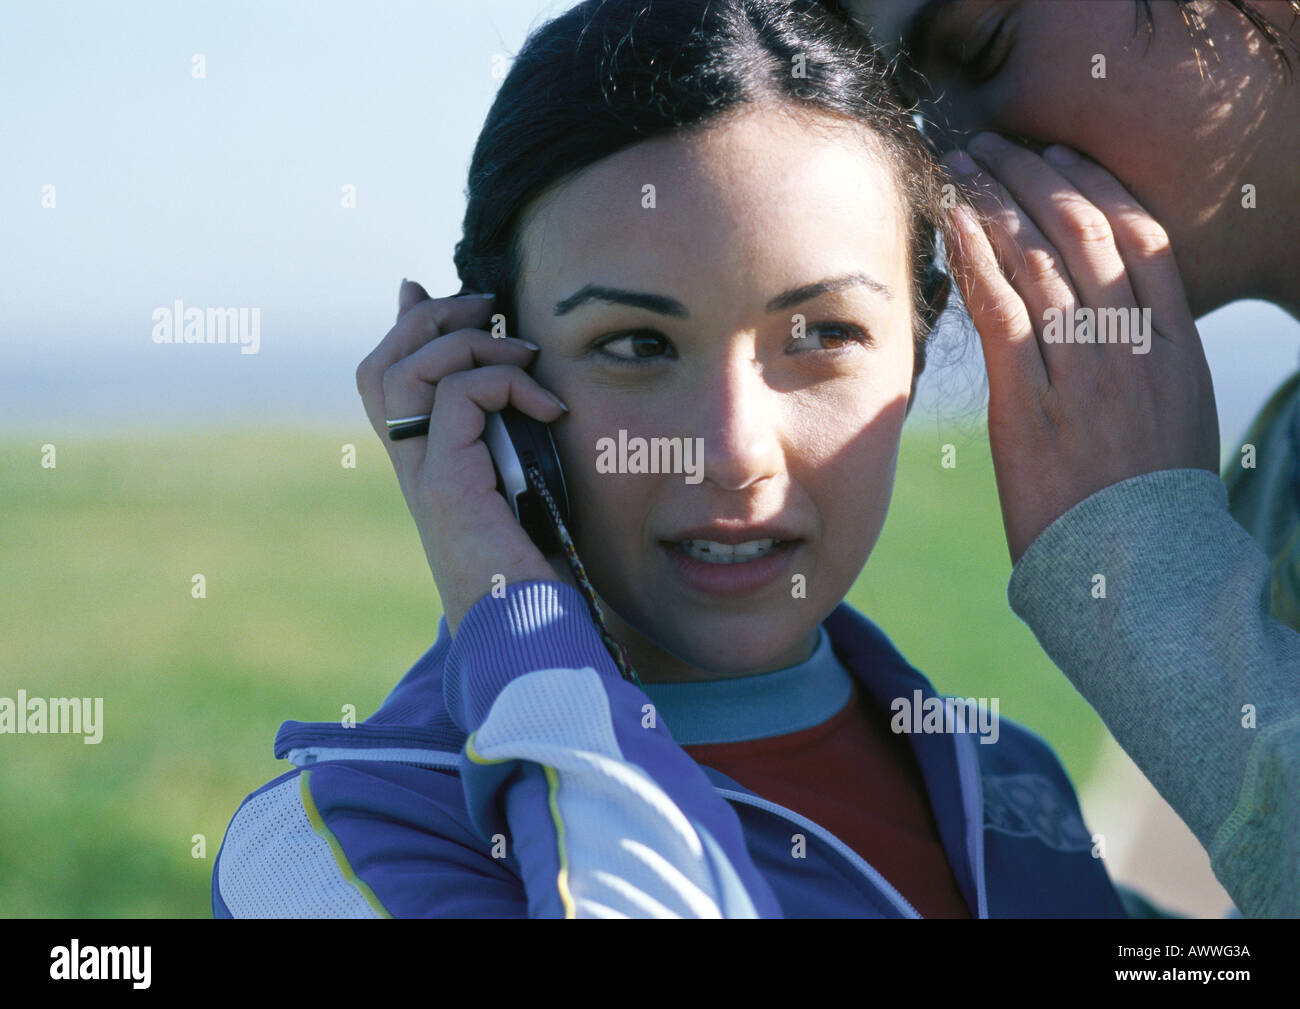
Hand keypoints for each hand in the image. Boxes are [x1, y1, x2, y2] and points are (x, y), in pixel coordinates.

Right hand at [355, 280, 568, 632]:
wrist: (532, 634)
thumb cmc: (540, 576)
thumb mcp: (529, 490)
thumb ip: (518, 445)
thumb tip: (536, 404)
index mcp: (427, 468)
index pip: (385, 382)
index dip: (401, 328)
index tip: (426, 288)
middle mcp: (414, 470)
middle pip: (380, 367)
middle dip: (430, 319)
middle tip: (485, 305)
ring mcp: (425, 479)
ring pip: (405, 372)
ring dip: (466, 342)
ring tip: (522, 353)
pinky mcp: (450, 486)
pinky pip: (458, 397)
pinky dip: (505, 383)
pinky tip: (548, 408)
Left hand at [941, 134, 1219, 564]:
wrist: (1139, 573)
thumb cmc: (1149, 505)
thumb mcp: (1175, 420)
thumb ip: (1147, 361)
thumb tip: (1111, 322)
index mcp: (1176, 347)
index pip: (1140, 238)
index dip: (1095, 186)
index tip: (1060, 158)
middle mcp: (1135, 347)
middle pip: (1084, 233)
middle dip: (1036, 176)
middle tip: (998, 145)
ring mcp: (1084, 374)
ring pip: (1039, 260)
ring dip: (996, 202)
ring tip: (965, 167)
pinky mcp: (1030, 404)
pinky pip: (1001, 310)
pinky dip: (975, 257)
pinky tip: (952, 222)